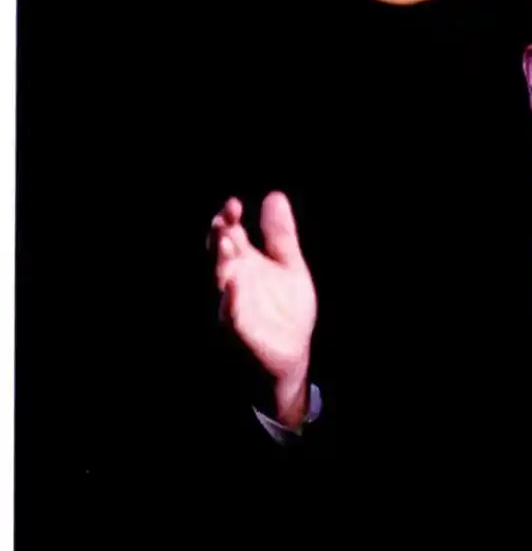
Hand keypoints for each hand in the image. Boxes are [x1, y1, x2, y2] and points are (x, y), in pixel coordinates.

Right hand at [209, 191, 316, 426]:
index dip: (228, 220)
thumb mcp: (288, 266)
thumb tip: (274, 195)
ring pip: (222, 283)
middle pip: (221, 256)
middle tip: (226, 219)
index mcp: (244, 265)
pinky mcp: (242, 332)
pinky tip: (233, 285)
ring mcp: (235, 307)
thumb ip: (280, 235)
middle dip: (221, 237)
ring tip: (228, 243)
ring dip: (222, 264)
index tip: (234, 203)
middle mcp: (234, 283)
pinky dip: (232, 300)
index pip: (230, 236)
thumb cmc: (284, 310)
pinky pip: (232, 316)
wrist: (291, 354)